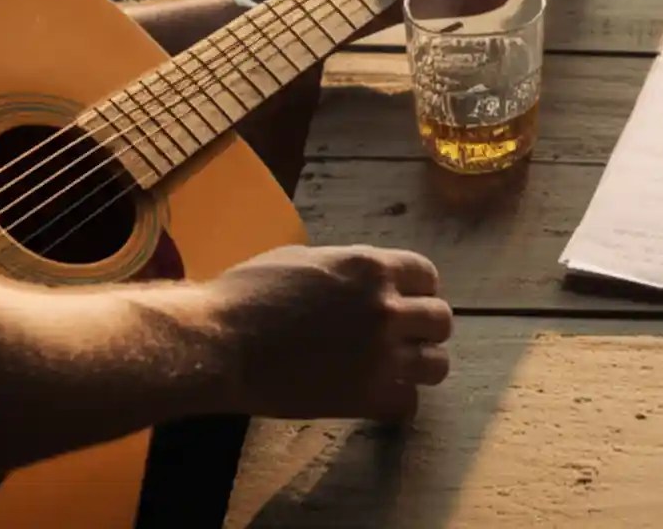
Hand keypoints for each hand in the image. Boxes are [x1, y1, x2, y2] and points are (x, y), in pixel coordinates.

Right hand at [206, 245, 451, 421]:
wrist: (221, 343)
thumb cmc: (248, 294)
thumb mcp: (303, 258)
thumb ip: (345, 268)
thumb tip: (362, 279)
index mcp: (370, 267)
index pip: (427, 276)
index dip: (418, 291)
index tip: (405, 303)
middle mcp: (386, 308)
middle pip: (441, 320)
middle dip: (424, 329)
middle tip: (402, 339)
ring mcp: (380, 354)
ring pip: (437, 364)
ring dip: (419, 366)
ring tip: (395, 370)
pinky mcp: (366, 396)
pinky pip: (409, 404)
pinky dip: (397, 403)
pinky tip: (376, 397)